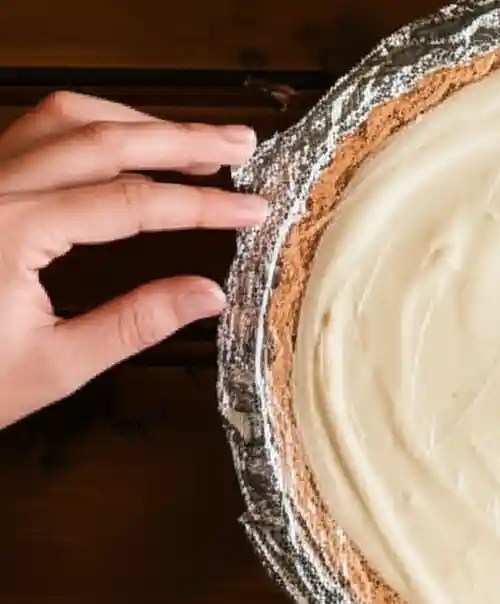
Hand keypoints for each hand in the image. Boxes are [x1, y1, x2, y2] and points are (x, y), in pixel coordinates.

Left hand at [0, 92, 267, 428]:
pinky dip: (91, 129)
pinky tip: (126, 146)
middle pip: (102, 139)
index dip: (202, 205)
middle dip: (181, 140)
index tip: (253, 209)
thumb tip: (208, 295)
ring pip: (64, 119)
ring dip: (136, 123)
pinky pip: (35, 132)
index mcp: (9, 232)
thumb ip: (135, 324)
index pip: (130, 203)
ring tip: (193, 144)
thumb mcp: (53, 366)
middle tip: (240, 146)